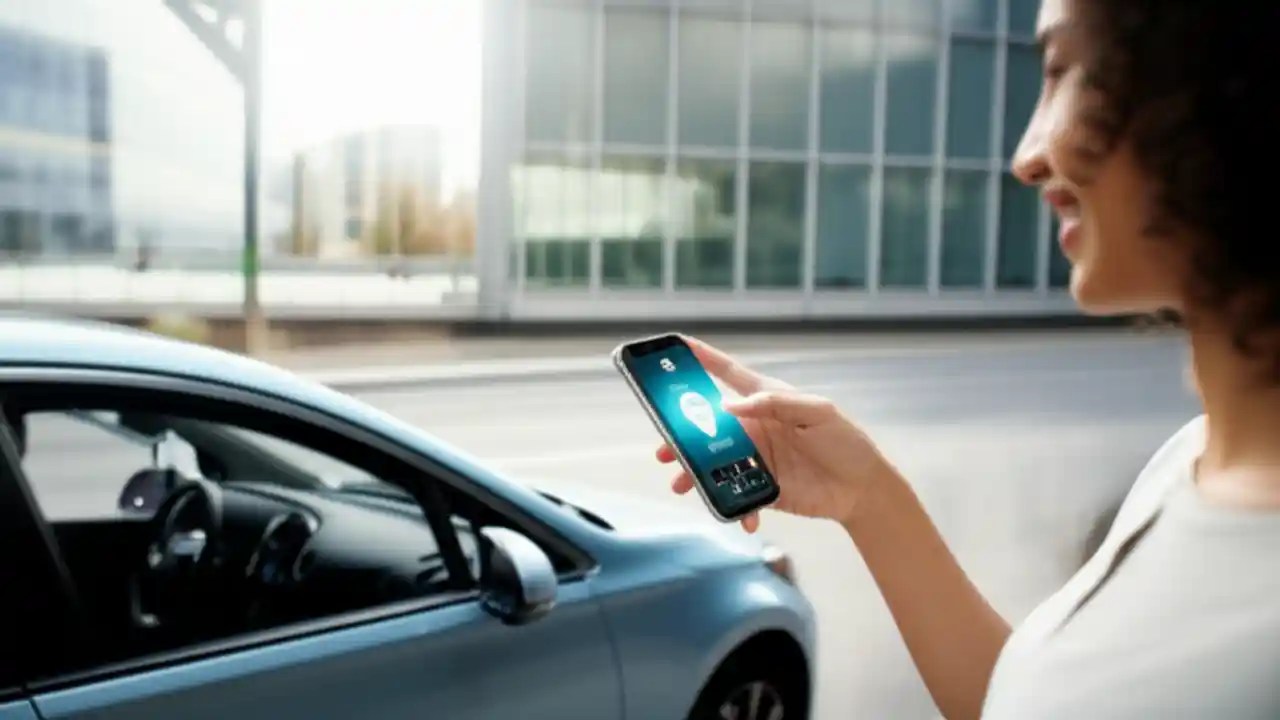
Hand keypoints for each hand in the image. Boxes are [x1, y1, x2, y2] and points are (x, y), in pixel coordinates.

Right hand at [657, 336, 894, 532]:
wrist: (863, 489)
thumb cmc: (846, 442)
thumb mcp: (818, 413)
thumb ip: (776, 403)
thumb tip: (731, 405)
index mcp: (766, 400)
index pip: (728, 374)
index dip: (702, 358)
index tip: (676, 346)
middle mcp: (755, 427)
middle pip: (707, 425)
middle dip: (679, 435)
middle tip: (663, 448)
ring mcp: (756, 459)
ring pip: (713, 463)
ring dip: (694, 474)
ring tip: (680, 485)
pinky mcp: (762, 488)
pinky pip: (736, 496)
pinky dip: (734, 508)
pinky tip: (742, 518)